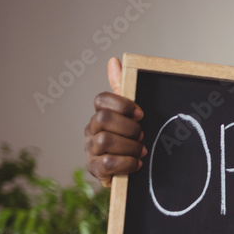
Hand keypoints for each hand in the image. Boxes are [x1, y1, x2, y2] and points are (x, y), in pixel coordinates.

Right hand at [84, 57, 145, 187]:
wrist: (135, 173)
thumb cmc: (133, 141)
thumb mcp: (134, 116)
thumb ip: (124, 90)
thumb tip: (114, 61)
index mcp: (101, 114)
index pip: (101, 100)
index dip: (122, 104)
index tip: (141, 114)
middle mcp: (91, 130)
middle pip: (103, 119)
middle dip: (128, 127)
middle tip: (142, 135)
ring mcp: (91, 149)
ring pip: (105, 141)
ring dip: (130, 146)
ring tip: (142, 151)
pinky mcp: (95, 169)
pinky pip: (108, 163)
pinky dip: (126, 163)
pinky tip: (137, 164)